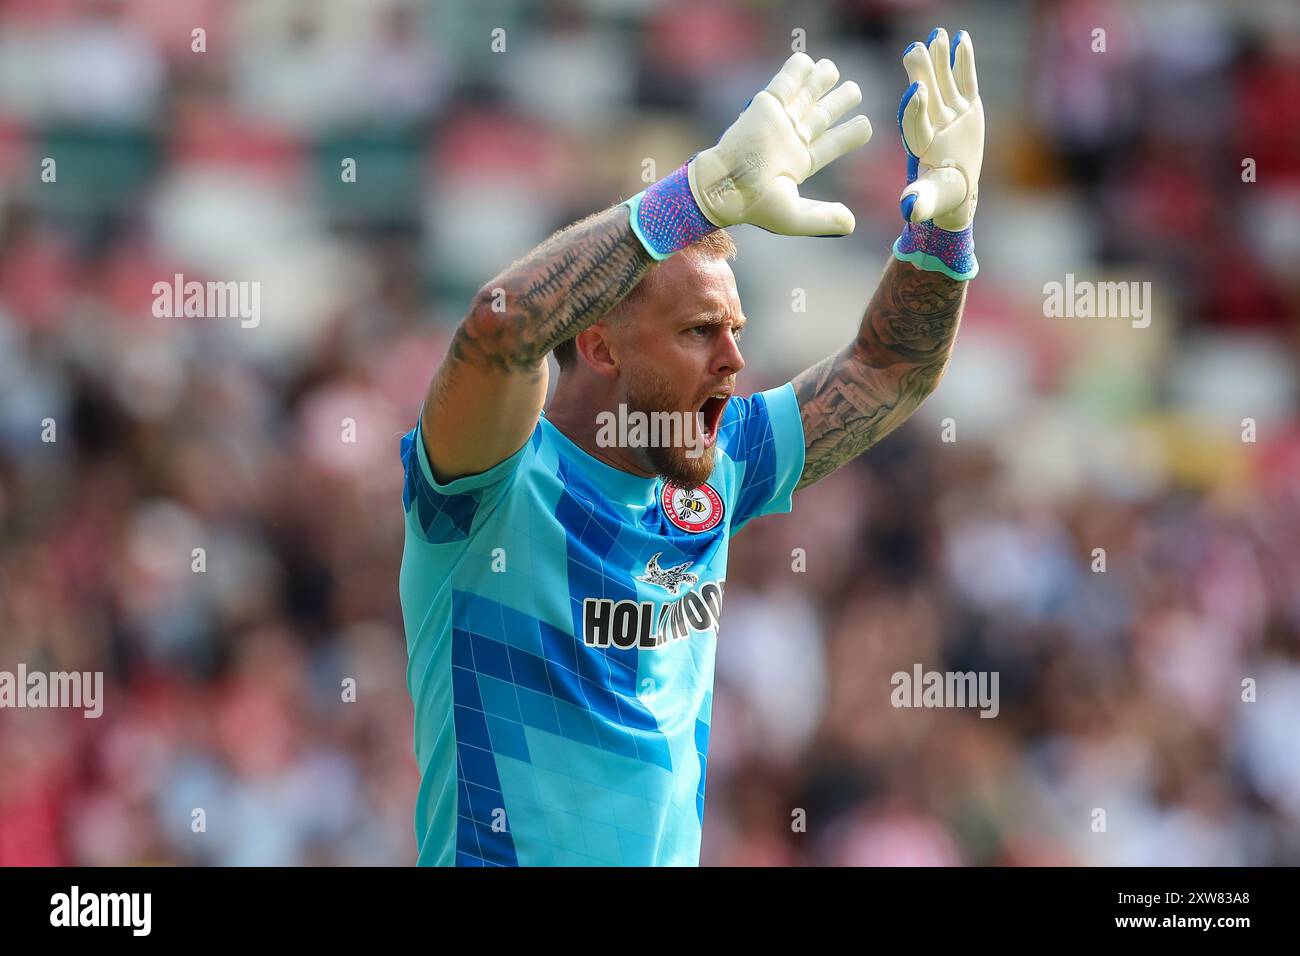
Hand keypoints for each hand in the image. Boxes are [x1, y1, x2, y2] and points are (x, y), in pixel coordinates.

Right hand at [688, 52, 871, 236]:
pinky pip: (783, 84)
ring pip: (805, 97)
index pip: (830, 145)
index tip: (865, 126)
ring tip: (832, 70)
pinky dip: (796, 72)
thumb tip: (851, 225)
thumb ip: (822, 218)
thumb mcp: (794, 217)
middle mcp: (791, 140)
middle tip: (854, 91)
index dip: (848, 135)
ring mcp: (778, 122)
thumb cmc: (755, 205)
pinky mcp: (764, 106)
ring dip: (820, 83)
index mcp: (800, 163)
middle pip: (821, 116)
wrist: (724, 187)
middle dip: (838, 103)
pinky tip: (809, 62)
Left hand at [897, 28, 982, 231]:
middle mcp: (933, 124)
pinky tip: (961, 38)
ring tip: (937, 35)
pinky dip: (964, 60)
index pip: (916, 123)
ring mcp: (949, 112)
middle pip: (926, 94)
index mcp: (921, 145)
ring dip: (939, 59)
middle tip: (914, 49)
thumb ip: (919, 203)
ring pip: (943, 82)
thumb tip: (907, 210)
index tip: (916, 90)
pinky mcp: (966, 106)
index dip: (915, 108)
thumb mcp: (930, 202)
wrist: (954, 188)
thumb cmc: (939, 197)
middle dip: (920, 73)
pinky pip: (965, 80)